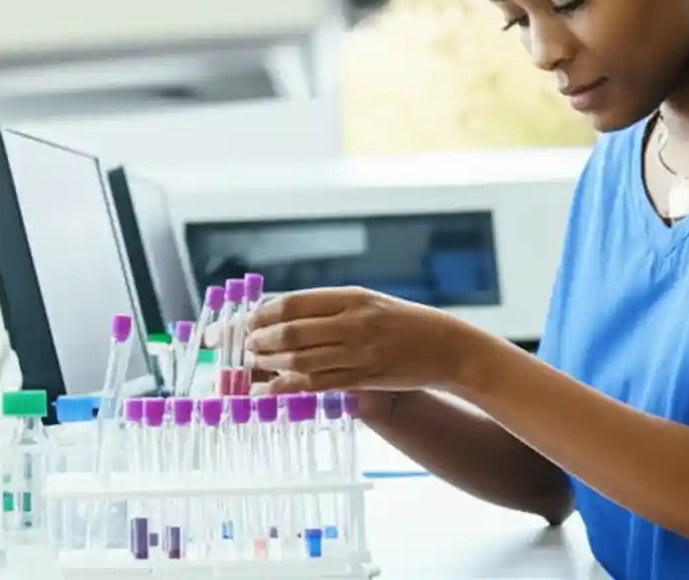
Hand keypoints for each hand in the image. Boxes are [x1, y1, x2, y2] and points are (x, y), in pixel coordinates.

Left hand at [244, 286, 493, 394]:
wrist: (448, 348)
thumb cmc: (405, 324)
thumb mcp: (369, 303)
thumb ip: (330, 309)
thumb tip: (281, 317)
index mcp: (351, 298)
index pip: (292, 304)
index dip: (259, 315)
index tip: (240, 322)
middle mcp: (353, 323)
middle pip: (289, 332)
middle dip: (257, 341)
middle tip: (245, 346)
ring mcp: (359, 353)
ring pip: (299, 360)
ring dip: (268, 365)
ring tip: (255, 365)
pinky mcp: (364, 379)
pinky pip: (316, 384)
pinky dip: (287, 388)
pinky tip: (269, 391)